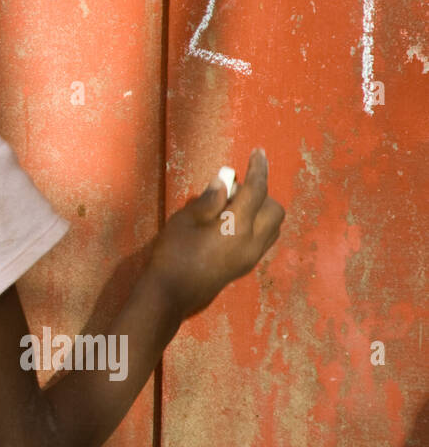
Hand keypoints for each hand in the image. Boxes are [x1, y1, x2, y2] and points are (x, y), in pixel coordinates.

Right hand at [147, 148, 285, 322]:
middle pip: (274, 209)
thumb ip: (209, 199)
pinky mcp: (246, 265)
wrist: (171, 294)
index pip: (257, 191)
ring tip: (231, 207)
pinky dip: (256, 224)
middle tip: (231, 191)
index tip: (258, 152)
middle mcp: (253, 242)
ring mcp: (252, 256)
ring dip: (260, 210)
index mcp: (237, 227)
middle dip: (261, 193)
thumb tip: (225, 180)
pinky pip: (264, 239)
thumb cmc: (173, 253)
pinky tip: (231, 224)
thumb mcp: (185, 220)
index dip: (258, 169)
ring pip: (273, 226)